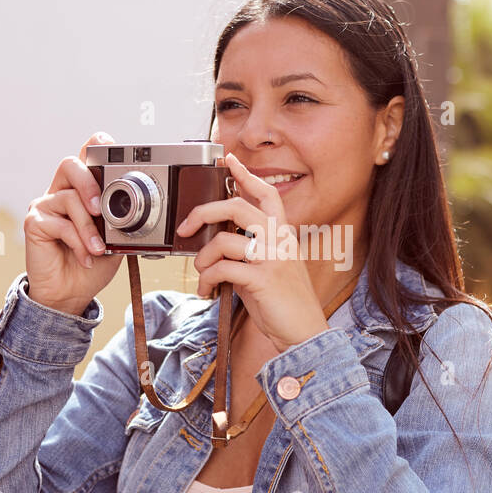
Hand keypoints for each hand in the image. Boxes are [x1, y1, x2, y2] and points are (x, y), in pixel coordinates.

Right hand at [23, 133, 124, 313]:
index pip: (86, 155)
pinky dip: (78, 242)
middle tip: (100, 208)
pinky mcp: (34, 222)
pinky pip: (60, 224)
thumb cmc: (92, 262)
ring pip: (69, 199)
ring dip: (89, 228)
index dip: (97, 146)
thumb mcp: (115, 239)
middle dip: (89, 182)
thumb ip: (120, 219)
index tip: (111, 149)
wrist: (71, 293)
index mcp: (81, 189)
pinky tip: (85, 256)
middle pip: (70, 163)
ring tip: (98, 248)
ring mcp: (45, 205)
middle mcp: (60, 191)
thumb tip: (133, 210)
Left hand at [175, 153, 329, 351]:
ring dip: (202, 260)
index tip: (229, 160)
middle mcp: (280, 240)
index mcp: (283, 234)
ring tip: (202, 275)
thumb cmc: (286, 304)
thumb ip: (251, 253)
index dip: (247, 175)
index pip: (267, 194)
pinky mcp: (263, 279)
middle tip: (186, 227)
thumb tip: (219, 247)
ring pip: (223, 240)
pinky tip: (208, 292)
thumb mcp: (270, 270)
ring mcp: (272, 258)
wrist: (306, 332)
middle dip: (203, 212)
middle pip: (237, 207)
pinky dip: (207, 280)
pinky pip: (222, 269)